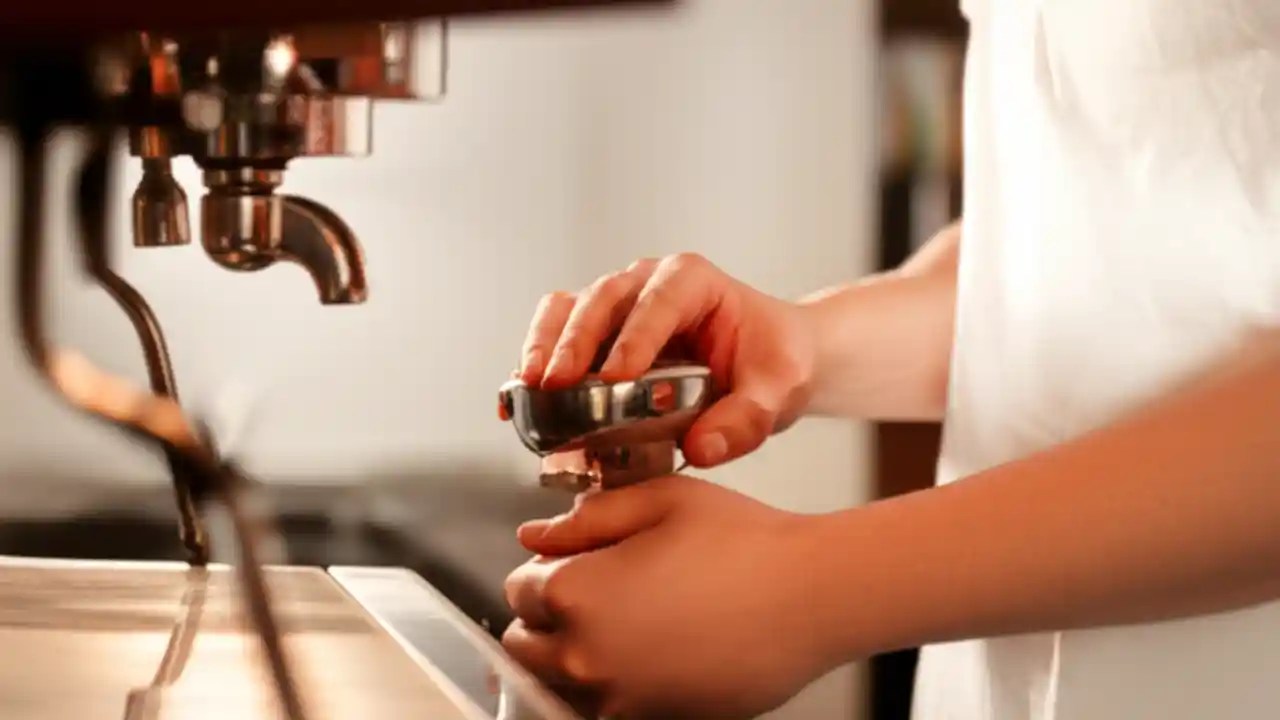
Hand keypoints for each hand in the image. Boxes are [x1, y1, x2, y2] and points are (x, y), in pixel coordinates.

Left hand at [501, 477, 832, 718]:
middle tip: (603, 593)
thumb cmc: (742, 540)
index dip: (549, 568)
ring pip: (559, 683)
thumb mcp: (659, 499)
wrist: (812, 597)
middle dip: (550, 618)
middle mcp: (583, 656)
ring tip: (631, 624)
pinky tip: (654, 653)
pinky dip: (613, 686)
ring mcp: (617, 699)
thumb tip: (533, 536)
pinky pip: (604, 708)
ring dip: (575, 656)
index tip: (583, 560)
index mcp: (575, 593)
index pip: (518, 589)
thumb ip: (586, 518)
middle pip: (525, 645)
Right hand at [518, 254, 814, 466]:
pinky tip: (515, 402)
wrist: (770, 358)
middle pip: (600, 298)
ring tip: (529, 388)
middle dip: (574, 341)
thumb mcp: (779, 392)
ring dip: (543, 347)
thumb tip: (702, 448)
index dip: (633, 338)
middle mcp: (647, 283)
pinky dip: (534, 365)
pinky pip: (556, 336)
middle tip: (556, 384)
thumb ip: (746, 420)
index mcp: (694, 282)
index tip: (615, 378)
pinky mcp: (597, 334)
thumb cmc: (774, 362)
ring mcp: (617, 306)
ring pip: (567, 309)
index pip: (659, 302)